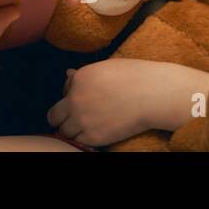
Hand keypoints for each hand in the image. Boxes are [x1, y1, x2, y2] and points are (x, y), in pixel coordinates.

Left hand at [47, 58, 208, 145]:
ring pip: (64, 131)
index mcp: (78, 79)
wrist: (154, 95)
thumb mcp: (105, 67)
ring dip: (71, 129)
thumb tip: (68, 75)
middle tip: (71, 118)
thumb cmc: (135, 77)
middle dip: (61, 117)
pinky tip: (94, 133)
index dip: (71, 96)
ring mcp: (83, 120)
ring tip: (84, 127)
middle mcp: (75, 100)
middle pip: (54, 116)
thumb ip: (84, 74)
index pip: (63, 91)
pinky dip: (83, 139)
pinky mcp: (95, 137)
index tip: (83, 99)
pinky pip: (79, 141)